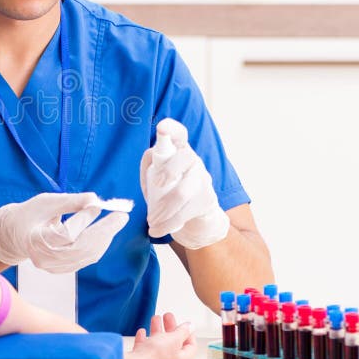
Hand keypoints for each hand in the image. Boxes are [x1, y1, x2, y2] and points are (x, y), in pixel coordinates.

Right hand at [0, 192, 131, 272]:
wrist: (15, 234)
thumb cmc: (30, 214)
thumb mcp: (46, 202)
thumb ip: (70, 202)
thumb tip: (95, 200)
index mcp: (35, 241)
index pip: (65, 235)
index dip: (83, 220)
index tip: (98, 205)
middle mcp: (44, 259)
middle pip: (81, 248)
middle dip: (104, 231)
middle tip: (121, 216)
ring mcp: (54, 268)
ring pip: (87, 255)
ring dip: (105, 238)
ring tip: (117, 221)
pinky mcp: (63, 269)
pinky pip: (86, 258)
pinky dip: (99, 244)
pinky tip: (107, 231)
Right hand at [124, 312, 196, 358]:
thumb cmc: (156, 355)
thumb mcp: (174, 339)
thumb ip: (183, 331)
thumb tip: (191, 327)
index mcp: (181, 358)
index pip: (190, 346)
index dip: (189, 334)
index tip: (185, 324)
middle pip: (173, 343)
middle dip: (171, 328)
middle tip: (167, 316)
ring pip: (158, 343)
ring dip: (157, 329)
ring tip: (155, 318)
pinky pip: (144, 347)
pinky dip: (144, 338)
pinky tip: (142, 332)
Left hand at [140, 118, 229, 248]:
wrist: (193, 218)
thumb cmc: (168, 190)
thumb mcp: (154, 176)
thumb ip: (150, 164)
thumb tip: (152, 161)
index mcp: (177, 150)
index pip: (179, 133)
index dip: (171, 129)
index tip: (162, 127)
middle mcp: (193, 160)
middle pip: (184, 158)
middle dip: (165, 175)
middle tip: (153, 190)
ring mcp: (203, 178)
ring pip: (182, 192)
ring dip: (162, 210)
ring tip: (150, 222)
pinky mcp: (207, 199)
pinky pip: (185, 211)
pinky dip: (167, 224)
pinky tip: (157, 230)